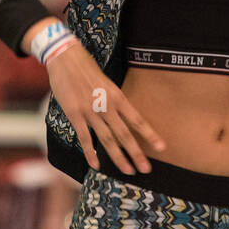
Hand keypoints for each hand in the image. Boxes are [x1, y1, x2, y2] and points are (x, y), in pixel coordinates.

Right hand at [35, 36, 165, 174]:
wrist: (65, 57)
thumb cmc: (87, 68)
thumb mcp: (107, 83)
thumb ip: (115, 101)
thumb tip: (123, 117)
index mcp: (118, 96)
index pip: (137, 120)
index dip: (150, 134)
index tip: (162, 147)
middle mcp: (107, 106)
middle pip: (125, 134)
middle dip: (137, 153)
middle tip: (147, 169)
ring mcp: (90, 112)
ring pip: (107, 139)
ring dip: (118, 157)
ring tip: (128, 171)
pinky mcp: (75, 115)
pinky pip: (85, 138)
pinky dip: (90, 153)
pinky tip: (96, 165)